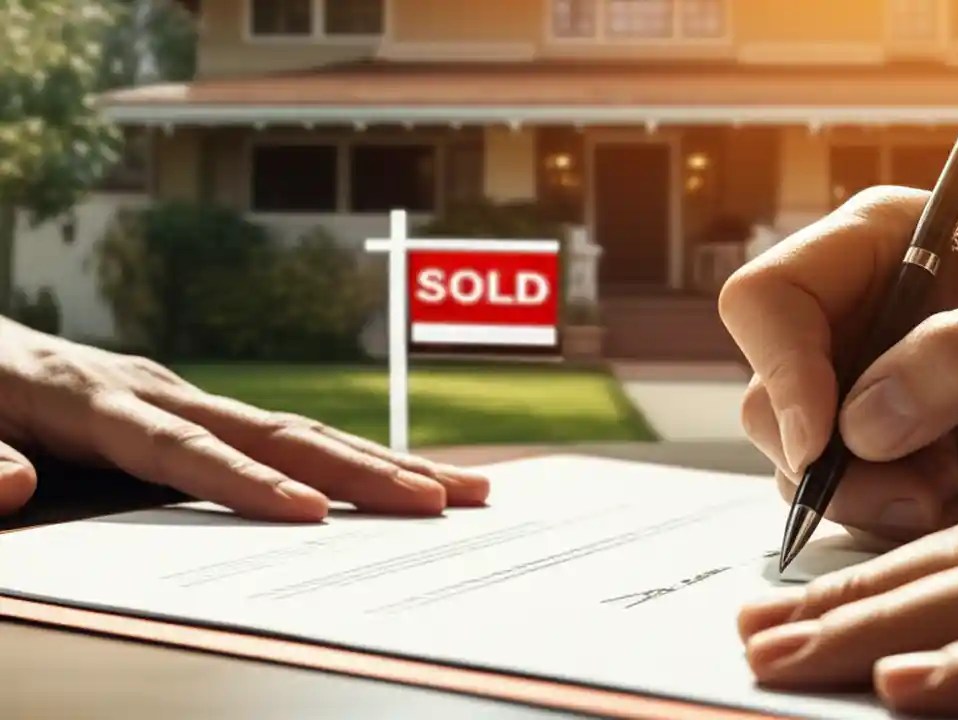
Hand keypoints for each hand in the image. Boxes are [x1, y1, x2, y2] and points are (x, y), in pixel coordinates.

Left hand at [0, 318, 488, 518]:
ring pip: (297, 430)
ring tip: (459, 488)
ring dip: (379, 461)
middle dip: (361, 469)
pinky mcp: (196, 409)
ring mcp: (184, 397)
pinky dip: (347, 458)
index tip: (307, 516)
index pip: (181, 452)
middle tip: (440, 499)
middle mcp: (157, 392)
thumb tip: (10, 486)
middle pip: (274, 433)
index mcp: (92, 401)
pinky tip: (392, 477)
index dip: (246, 484)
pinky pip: (283, 436)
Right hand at [719, 186, 957, 539]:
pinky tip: (948, 500)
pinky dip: (880, 515)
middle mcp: (856, 316)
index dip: (780, 366)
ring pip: (791, 455)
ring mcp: (865, 391)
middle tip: (903, 486)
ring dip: (856, 492)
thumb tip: (860, 424)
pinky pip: (836, 499)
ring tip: (943, 492)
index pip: (769, 297)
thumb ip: (955, 356)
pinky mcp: (884, 457)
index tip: (821, 440)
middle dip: (817, 450)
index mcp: (879, 246)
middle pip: (765, 387)